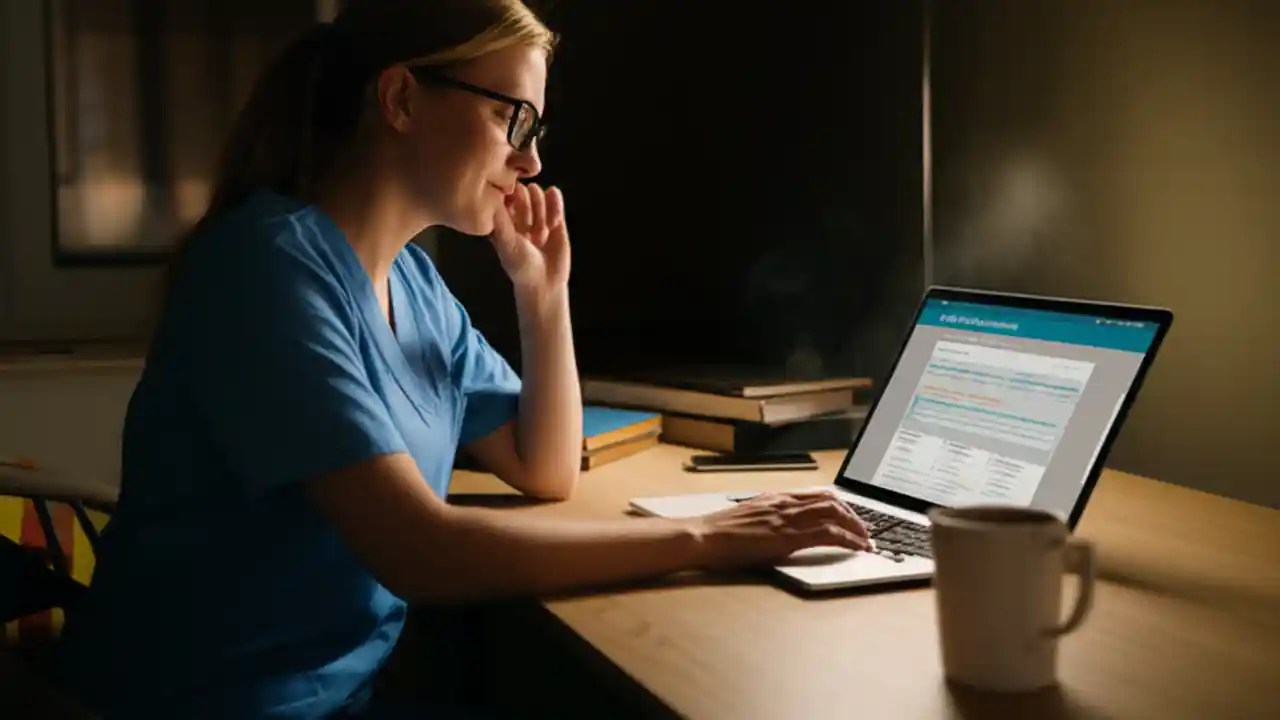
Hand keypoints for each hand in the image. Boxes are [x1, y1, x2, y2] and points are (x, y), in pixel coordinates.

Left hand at [490, 182, 569, 294]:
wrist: (544, 281)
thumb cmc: (520, 266)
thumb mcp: (507, 243)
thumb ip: (501, 221)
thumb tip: (493, 196)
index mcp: (501, 218)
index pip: (502, 194)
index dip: (508, 194)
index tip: (513, 204)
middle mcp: (518, 214)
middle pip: (521, 191)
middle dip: (527, 203)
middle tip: (530, 226)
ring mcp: (537, 214)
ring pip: (538, 193)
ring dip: (541, 208)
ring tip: (544, 230)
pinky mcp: (555, 217)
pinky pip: (555, 198)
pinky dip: (556, 204)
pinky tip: (555, 222)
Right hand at [688, 491, 873, 571]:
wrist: (704, 537)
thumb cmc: (719, 532)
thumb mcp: (749, 516)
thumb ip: (769, 516)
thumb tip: (782, 525)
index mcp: (776, 497)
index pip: (818, 494)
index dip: (840, 505)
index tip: (850, 516)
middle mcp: (785, 502)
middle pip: (832, 501)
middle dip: (854, 515)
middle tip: (864, 530)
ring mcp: (788, 518)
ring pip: (835, 514)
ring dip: (856, 527)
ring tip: (866, 541)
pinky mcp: (789, 537)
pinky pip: (827, 534)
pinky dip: (847, 539)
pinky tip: (856, 547)